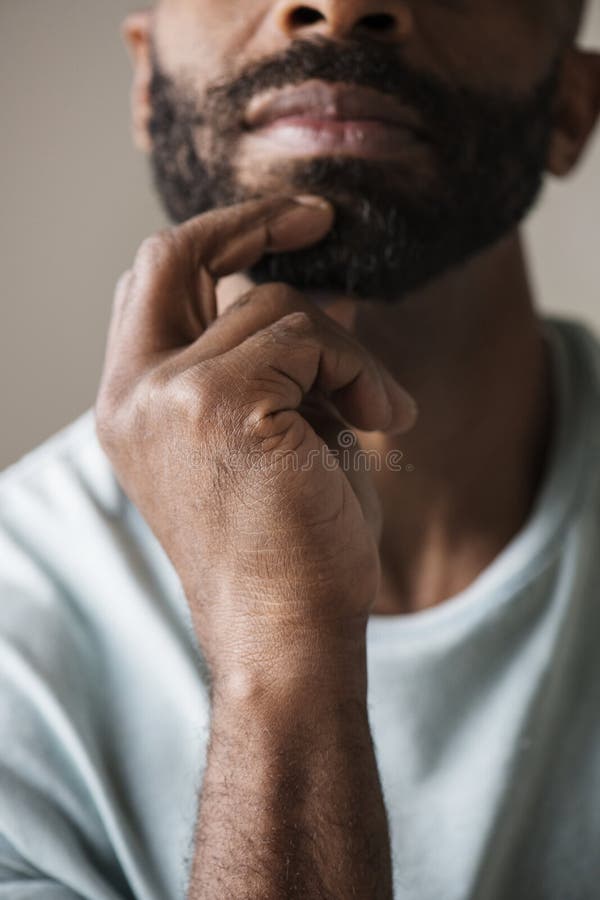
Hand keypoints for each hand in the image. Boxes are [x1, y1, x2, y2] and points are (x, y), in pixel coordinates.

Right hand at [94, 196, 416, 684]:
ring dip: (343, 352)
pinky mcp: (215, 405)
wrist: (289, 636)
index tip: (287, 225)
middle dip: (251, 221)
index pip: (151, 284)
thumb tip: (314, 289)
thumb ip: (270, 360)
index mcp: (132, 405)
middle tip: (321, 218)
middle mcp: (129, 395)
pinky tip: (379, 425)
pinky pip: (307, 337)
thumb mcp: (271, 436)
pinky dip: (357, 370)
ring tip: (373, 415)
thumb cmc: (288, 546)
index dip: (213, 239)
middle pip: (171, 255)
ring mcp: (163, 397)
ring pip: (271, 303)